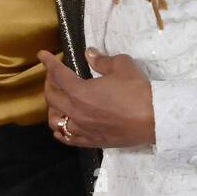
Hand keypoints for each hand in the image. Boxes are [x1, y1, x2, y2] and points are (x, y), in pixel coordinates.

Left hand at [37, 47, 155, 148]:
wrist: (154, 119)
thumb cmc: (137, 90)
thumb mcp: (121, 66)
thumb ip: (102, 60)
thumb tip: (90, 54)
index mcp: (80, 92)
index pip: (58, 75)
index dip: (49, 63)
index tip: (42, 55)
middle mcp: (76, 112)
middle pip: (52, 98)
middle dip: (49, 83)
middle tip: (54, 76)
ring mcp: (82, 129)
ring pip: (55, 121)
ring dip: (53, 108)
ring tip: (58, 101)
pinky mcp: (91, 141)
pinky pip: (67, 138)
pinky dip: (60, 130)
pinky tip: (63, 126)